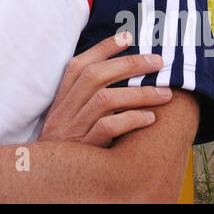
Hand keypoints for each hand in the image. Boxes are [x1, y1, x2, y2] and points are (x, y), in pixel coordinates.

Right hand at [37, 32, 174, 146]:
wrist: (47, 176)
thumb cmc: (68, 143)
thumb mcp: (70, 116)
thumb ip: (87, 95)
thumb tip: (121, 72)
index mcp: (61, 97)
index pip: (79, 64)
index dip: (102, 48)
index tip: (128, 36)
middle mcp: (64, 109)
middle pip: (95, 76)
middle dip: (129, 65)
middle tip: (158, 62)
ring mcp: (73, 128)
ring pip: (105, 100)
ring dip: (138, 93)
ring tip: (165, 93)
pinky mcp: (84, 147)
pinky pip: (108, 128)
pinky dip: (131, 120)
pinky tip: (150, 118)